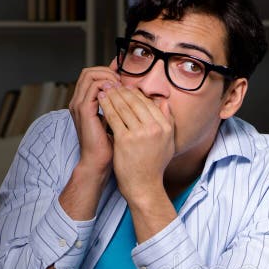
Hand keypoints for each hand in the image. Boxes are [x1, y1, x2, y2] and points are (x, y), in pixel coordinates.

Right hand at [67, 65, 121, 174]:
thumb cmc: (110, 146)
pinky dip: (107, 85)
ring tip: (121, 85)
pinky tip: (119, 93)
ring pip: (89, 75)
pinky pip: (94, 87)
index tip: (123, 79)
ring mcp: (79, 104)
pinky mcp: (84, 110)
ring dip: (108, 76)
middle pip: (88, 72)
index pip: (92, 77)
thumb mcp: (116, 122)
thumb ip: (119, 109)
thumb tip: (135, 98)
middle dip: (107, 71)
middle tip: (122, 79)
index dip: (107, 73)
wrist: (99, 162)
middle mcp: (78, 101)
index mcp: (84, 103)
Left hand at [97, 84, 173, 204]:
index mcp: (165, 127)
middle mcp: (154, 129)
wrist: (144, 185)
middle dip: (122, 90)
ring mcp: (139, 134)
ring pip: (123, 107)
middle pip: (135, 102)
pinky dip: (106, 105)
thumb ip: (168, 121)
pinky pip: (113, 116)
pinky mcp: (125, 139)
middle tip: (112, 83)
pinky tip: (100, 99)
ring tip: (105, 88)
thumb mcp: (168, 143)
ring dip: (112, 94)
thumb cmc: (154, 164)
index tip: (126, 88)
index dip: (135, 93)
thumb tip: (164, 102)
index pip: (149, 103)